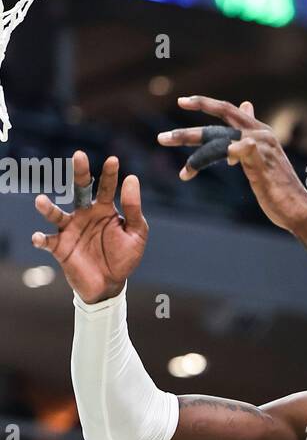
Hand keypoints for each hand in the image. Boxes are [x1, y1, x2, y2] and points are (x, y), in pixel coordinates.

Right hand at [31, 152, 148, 303]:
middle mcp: (85, 214)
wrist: (110, 284)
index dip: (110, 174)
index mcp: (105, 209)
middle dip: (80, 173)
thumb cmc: (124, 257)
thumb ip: (133, 209)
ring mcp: (71, 229)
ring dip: (48, 208)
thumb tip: (132, 179)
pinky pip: (48, 241)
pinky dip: (41, 239)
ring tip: (41, 201)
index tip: (114, 160)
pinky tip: (38, 237)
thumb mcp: (136, 233)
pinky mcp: (60, 247)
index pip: (107, 187)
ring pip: (57, 214)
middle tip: (79, 155)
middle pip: (80, 190)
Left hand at [158, 98, 306, 233]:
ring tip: (174, 160)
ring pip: (217, 140)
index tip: (182, 101)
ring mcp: (261, 146)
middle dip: (188, 129)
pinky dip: (209, 157)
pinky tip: (190, 170)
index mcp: (260, 132)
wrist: (298, 209)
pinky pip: (230, 151)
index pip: (229, 110)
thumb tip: (244, 113)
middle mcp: (260, 133)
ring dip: (191, 148)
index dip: (205, 103)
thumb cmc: (278, 188)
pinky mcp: (259, 160)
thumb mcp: (261, 159)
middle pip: (218, 122)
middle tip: (163, 137)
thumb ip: (249, 139)